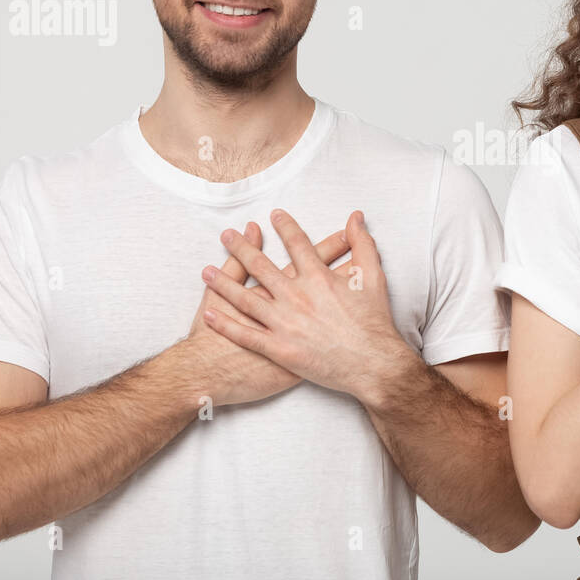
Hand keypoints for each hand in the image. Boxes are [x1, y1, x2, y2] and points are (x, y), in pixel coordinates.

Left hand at [200, 209, 410, 398]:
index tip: (272, 215)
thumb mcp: (373, 277)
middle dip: (241, 248)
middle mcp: (296, 296)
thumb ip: (363, 244)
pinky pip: (246, 335)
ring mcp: (285, 323)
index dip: (284, 226)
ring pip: (246, 299)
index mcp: (318, 277)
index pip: (296, 244)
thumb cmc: (374, 321)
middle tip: (226, 235)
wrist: (372, 363)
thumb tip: (356, 217)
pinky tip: (209, 314)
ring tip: (206, 270)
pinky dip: (226, 325)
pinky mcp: (279, 349)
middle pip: (261, 266)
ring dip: (223, 283)